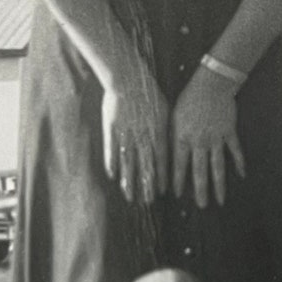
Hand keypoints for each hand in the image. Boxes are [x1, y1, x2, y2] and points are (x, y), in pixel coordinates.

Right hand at [101, 65, 169, 204]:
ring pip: (128, 164)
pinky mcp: (111, 130)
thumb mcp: (164, 111)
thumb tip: (170, 146)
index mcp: (159, 133)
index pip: (162, 161)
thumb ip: (166, 130)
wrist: (128, 79)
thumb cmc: (149, 93)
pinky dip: (112, 164)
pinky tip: (113, 177)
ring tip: (129, 196)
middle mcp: (143, 138)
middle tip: (147, 202)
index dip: (161, 178)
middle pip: (146, 167)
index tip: (161, 192)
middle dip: (146, 187)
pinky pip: (111, 151)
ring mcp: (126, 135)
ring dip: (129, 181)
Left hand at [171, 67, 245, 207]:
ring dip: (219, 185)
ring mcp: (216, 138)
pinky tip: (242, 175)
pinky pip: (235, 151)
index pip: (179, 165)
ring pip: (218, 166)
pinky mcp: (229, 132)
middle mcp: (199, 141)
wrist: (211, 84)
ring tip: (220, 200)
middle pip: (200, 171)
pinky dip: (239, 163)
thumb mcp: (173, 116)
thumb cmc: (188, 98)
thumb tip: (165, 154)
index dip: (177, 181)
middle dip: (200, 190)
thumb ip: (171, 136)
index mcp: (183, 137)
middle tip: (202, 206)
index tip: (176, 195)